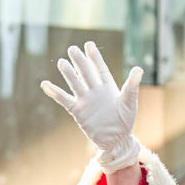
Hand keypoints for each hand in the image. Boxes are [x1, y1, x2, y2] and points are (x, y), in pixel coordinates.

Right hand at [41, 41, 143, 172]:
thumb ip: (132, 86)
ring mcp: (85, 100)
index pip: (100, 68)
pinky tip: (45, 84)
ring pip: (75, 83)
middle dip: (79, 61)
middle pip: (85, 73)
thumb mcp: (129, 102)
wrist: (116, 140)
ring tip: (61, 62)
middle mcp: (95, 90)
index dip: (94, 57)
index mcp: (108, 87)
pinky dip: (54, 93)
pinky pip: (64, 100)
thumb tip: (138, 69)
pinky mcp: (77, 111)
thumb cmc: (126, 121)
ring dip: (68, 73)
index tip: (89, 44)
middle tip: (72, 49)